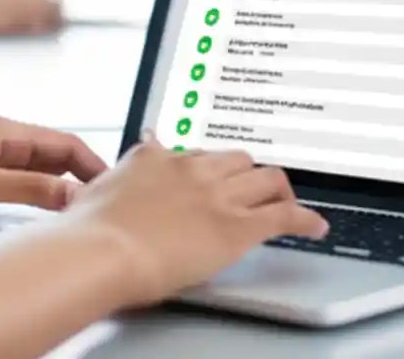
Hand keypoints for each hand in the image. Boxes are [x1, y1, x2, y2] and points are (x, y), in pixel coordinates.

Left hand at [0, 117, 107, 220]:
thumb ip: (28, 190)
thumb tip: (73, 194)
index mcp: (3, 131)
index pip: (64, 142)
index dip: (92, 164)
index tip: (113, 186)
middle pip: (53, 155)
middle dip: (79, 175)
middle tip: (101, 202)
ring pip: (34, 171)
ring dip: (57, 187)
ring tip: (78, 209)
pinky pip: (14, 184)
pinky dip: (34, 196)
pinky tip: (38, 213)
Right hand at [65, 139, 328, 306]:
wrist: (102, 250)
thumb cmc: (87, 233)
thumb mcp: (92, 194)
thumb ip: (107, 184)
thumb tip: (92, 184)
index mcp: (156, 157)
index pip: (192, 153)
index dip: (205, 167)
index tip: (208, 175)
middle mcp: (193, 167)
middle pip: (235, 159)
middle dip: (244, 173)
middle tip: (249, 189)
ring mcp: (218, 194)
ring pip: (266, 178)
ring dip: (277, 189)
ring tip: (285, 201)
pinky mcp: (238, 224)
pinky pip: (284, 215)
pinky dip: (305, 219)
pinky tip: (315, 226)